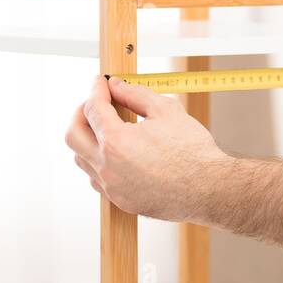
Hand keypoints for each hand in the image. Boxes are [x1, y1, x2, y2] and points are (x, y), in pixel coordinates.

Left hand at [64, 74, 227, 222]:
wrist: (209, 189)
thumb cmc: (193, 152)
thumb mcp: (166, 110)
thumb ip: (135, 94)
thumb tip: (116, 86)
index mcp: (116, 141)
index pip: (92, 108)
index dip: (95, 90)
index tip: (100, 82)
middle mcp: (107, 166)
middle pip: (73, 134)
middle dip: (81, 113)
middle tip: (95, 103)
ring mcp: (112, 186)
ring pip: (82, 159)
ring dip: (89, 139)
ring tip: (107, 128)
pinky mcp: (120, 200)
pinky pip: (96, 178)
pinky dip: (99, 161)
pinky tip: (118, 153)